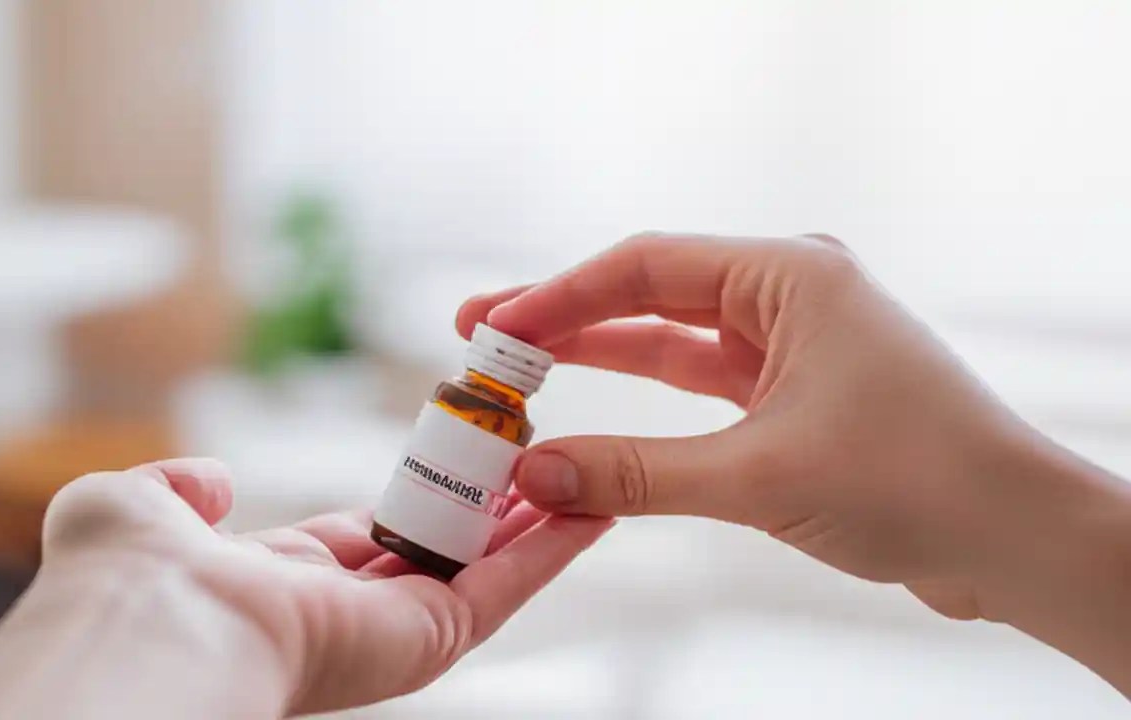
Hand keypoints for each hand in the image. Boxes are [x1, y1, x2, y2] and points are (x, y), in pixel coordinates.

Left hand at [38, 459, 611, 715]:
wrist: (152, 625)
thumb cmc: (127, 575)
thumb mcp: (140, 504)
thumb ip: (179, 488)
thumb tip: (211, 480)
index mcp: (285, 579)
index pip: (370, 538)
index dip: (416, 499)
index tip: (457, 458)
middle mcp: (347, 611)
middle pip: (441, 552)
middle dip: (492, 506)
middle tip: (538, 450)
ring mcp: (393, 630)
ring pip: (486, 570)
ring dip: (538, 520)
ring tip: (587, 464)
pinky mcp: (431, 640)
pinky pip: (508, 586)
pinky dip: (557, 548)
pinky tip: (597, 504)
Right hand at [458, 233, 1130, 690]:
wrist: (1014, 538)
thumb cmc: (918, 480)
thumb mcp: (759, 474)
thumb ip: (637, 472)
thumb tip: (536, 472)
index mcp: (790, 275)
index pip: (645, 266)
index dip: (559, 296)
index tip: (494, 325)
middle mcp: (789, 295)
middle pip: (650, 295)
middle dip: (566, 318)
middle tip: (485, 336)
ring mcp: (793, 346)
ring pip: (672, 343)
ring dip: (600, 358)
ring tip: (520, 367)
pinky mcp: (795, 397)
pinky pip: (701, 389)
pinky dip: (646, 406)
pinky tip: (594, 415)